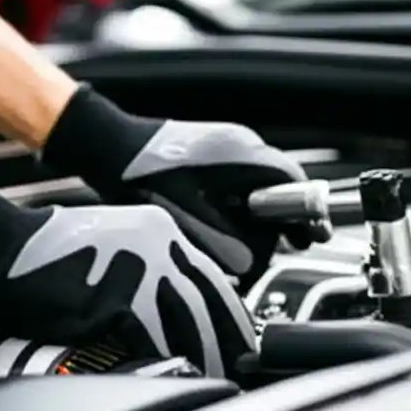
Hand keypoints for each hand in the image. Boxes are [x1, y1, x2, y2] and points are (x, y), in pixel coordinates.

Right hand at [0, 158, 254, 377]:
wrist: (0, 248)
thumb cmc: (44, 256)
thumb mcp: (111, 248)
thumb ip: (147, 272)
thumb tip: (174, 310)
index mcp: (158, 232)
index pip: (211, 278)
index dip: (230, 315)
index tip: (240, 341)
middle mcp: (157, 246)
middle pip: (209, 303)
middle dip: (228, 342)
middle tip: (238, 369)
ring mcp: (140, 270)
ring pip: (188, 323)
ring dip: (204, 356)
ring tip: (213, 381)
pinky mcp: (118, 298)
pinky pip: (152, 338)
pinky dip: (166, 360)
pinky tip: (173, 375)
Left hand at [41, 84, 311, 285]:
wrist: (105, 147)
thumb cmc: (140, 175)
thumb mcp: (190, 219)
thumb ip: (229, 244)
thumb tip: (253, 264)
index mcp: (245, 154)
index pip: (295, 185)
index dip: (304, 215)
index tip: (305, 238)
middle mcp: (242, 146)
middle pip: (278, 191)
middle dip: (268, 223)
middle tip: (253, 248)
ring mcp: (226, 148)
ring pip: (256, 191)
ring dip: (246, 217)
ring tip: (220, 236)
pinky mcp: (210, 155)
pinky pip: (235, 186)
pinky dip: (230, 208)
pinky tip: (207, 222)